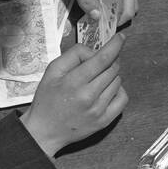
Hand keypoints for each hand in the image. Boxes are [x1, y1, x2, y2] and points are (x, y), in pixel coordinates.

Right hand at [21, 34, 127, 155]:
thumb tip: (94, 51)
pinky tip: (107, 91)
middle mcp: (88, 96)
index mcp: (74, 82)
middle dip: (109, 62)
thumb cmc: (47, 99)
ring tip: (96, 81)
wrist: (44, 131)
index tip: (121, 37)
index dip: (115, 45)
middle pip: (112, 68)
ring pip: (118, 81)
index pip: (102, 59)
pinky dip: (118, 91)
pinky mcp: (105, 121)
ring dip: (111, 76)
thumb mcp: (52, 71)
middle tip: (99, 64)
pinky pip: (123, 99)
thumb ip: (74, 55)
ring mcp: (98, 110)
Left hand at [64, 0, 138, 24]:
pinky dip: (124, 10)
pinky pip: (132, 1)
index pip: (115, 7)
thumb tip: (96, 17)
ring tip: (105, 20)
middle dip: (114, 22)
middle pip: (127, 10)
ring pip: (133, 8)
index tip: (96, 29)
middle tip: (99, 27)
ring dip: (121, 17)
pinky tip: (110, 10)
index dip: (107, 21)